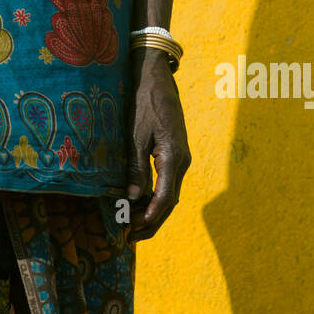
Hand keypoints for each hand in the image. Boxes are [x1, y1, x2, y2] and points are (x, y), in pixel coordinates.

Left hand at [125, 50, 190, 241]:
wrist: (156, 76)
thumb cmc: (143, 102)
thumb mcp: (135, 134)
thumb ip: (136, 166)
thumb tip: (133, 197)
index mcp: (174, 157)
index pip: (165, 197)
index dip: (150, 217)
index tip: (134, 230)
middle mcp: (182, 160)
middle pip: (170, 201)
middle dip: (152, 221)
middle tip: (131, 236)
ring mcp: (180, 156)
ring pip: (170, 192)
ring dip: (153, 210)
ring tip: (134, 225)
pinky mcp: (174, 151)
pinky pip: (167, 181)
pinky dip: (155, 196)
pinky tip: (140, 201)